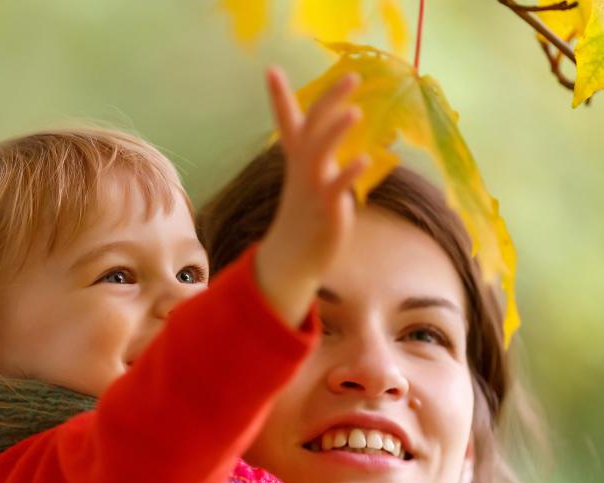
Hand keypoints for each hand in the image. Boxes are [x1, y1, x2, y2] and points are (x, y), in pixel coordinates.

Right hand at [255, 66, 368, 327]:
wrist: (293, 259)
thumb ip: (316, 155)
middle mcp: (303, 170)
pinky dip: (348, 173)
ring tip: (355, 111)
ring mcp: (313, 189)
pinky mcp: (326, 210)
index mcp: (299, 161)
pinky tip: (365, 158)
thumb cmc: (305, 216)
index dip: (279, 97)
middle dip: (329, 100)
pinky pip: (336, 188)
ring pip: (320, 154)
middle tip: (352, 75)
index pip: (288, 122)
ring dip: (336, 132)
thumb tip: (329, 134)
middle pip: (312, 127)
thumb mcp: (307, 180)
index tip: (271, 70)